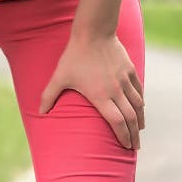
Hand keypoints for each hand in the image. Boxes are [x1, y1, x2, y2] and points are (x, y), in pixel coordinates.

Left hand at [39, 32, 144, 148]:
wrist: (93, 33)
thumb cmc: (74, 56)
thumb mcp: (59, 77)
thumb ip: (48, 96)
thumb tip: (40, 112)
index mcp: (100, 96)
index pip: (117, 122)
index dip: (123, 136)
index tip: (125, 147)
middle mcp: (116, 90)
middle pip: (130, 118)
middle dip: (134, 135)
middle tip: (135, 148)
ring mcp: (125, 80)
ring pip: (138, 106)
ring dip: (140, 120)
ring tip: (139, 131)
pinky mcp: (130, 70)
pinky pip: (139, 91)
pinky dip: (141, 102)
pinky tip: (140, 108)